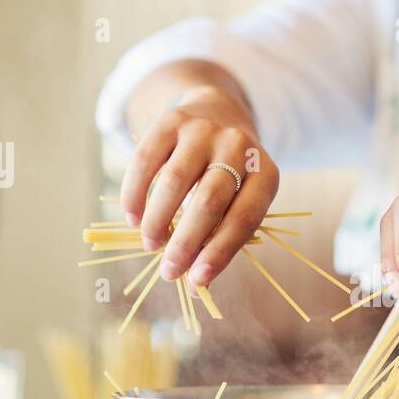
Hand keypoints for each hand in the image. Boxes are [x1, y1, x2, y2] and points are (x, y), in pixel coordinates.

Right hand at [121, 85, 278, 285]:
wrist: (218, 112)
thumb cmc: (230, 176)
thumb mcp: (239, 201)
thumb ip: (221, 238)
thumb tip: (194, 286)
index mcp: (265, 174)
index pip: (245, 218)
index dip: (221, 251)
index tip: (197, 281)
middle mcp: (238, 147)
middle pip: (209, 200)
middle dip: (186, 242)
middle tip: (169, 272)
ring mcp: (204, 130)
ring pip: (175, 180)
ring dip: (158, 220)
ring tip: (151, 245)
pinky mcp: (171, 121)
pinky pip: (146, 160)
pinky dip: (135, 193)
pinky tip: (133, 218)